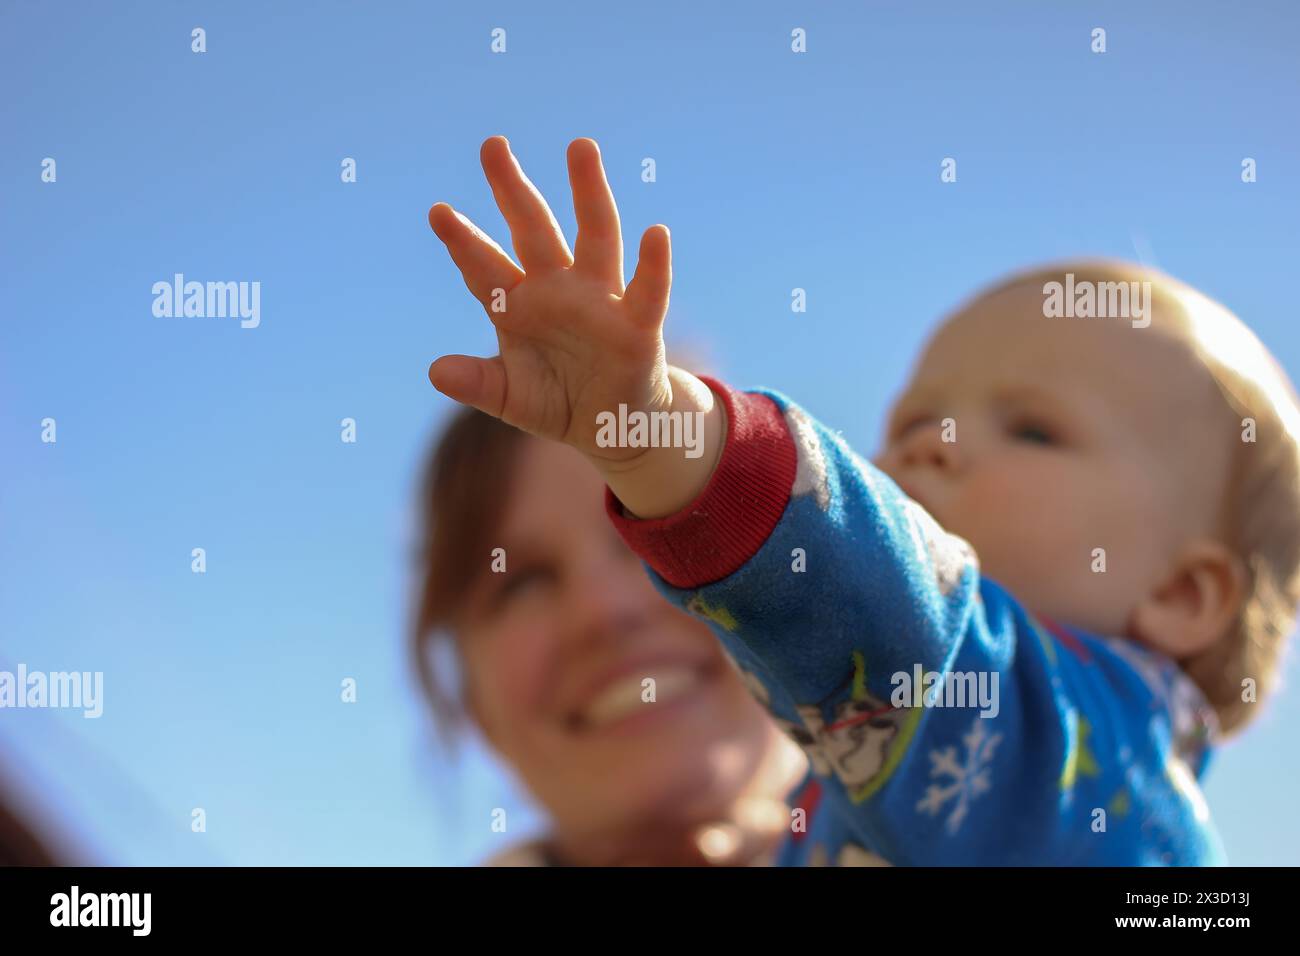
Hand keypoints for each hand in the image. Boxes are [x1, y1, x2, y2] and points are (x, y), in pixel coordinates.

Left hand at [427, 136, 674, 464]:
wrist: (610, 426)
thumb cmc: (556, 400)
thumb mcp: (511, 398)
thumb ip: (478, 383)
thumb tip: (436, 372)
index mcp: (519, 304)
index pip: (485, 266)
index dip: (464, 242)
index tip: (437, 212)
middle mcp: (558, 289)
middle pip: (534, 230)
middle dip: (513, 189)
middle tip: (492, 145)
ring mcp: (600, 300)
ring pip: (596, 236)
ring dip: (589, 192)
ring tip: (580, 147)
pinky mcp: (638, 325)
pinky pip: (648, 291)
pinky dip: (653, 265)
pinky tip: (656, 233)